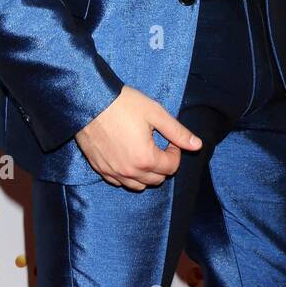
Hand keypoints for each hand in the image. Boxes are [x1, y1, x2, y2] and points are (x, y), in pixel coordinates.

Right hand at [75, 85, 202, 190]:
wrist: (88, 101)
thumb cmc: (123, 104)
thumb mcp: (155, 113)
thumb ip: (177, 132)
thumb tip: (197, 145)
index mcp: (146, 159)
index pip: (171, 167)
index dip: (175, 152)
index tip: (169, 139)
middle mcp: (129, 171)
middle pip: (157, 179)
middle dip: (163, 164)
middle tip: (159, 144)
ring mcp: (113, 172)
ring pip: (138, 185)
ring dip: (146, 173)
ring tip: (143, 151)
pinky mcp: (100, 169)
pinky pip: (119, 182)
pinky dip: (128, 175)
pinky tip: (127, 156)